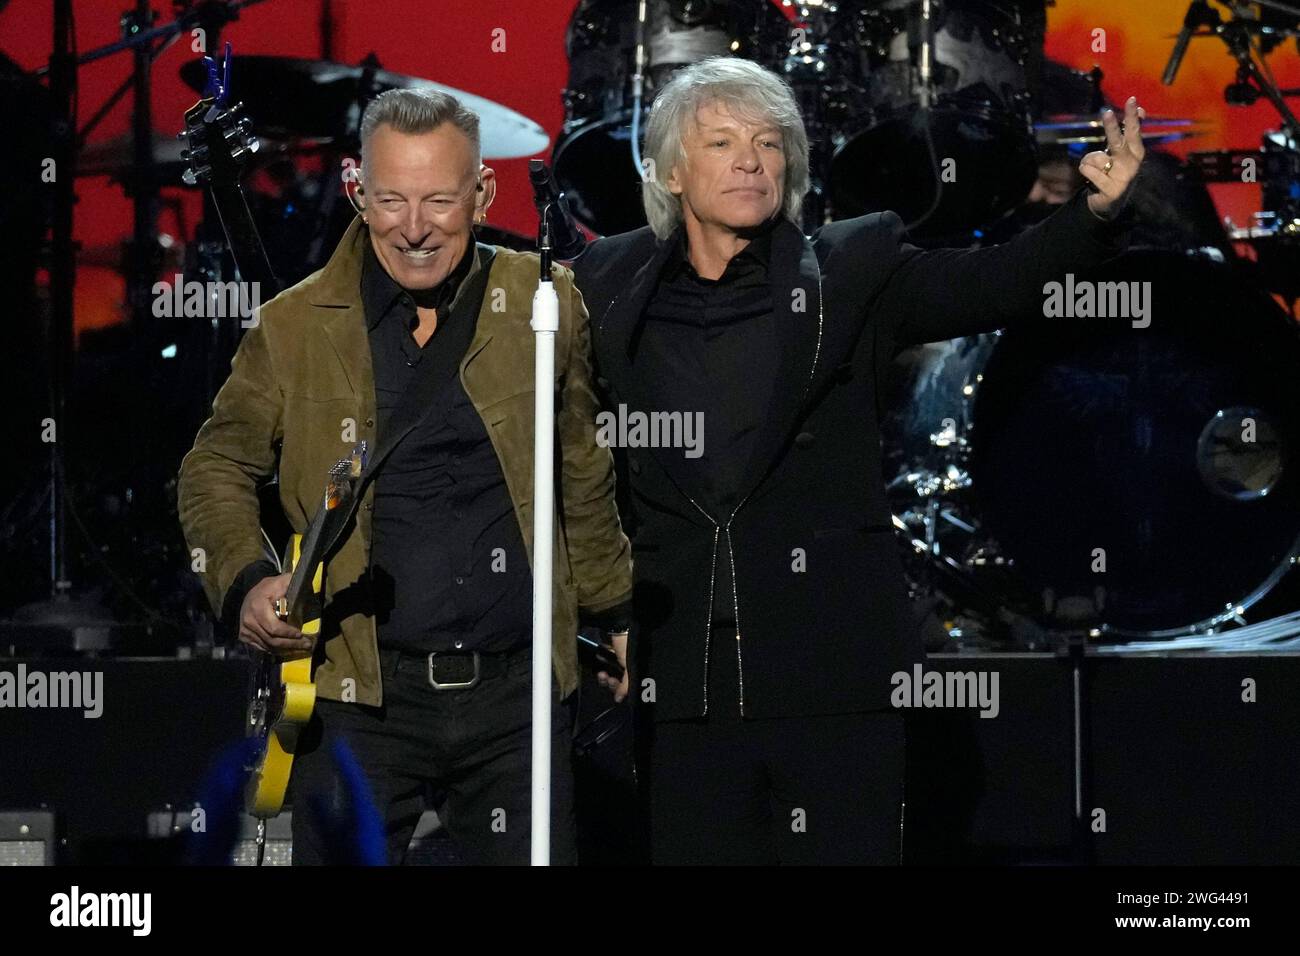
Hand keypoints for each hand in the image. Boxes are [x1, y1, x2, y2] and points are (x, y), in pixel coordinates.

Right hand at [238, 572, 311, 656]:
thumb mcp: (280, 582)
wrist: (251, 595)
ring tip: (302, 647)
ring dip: (286, 649)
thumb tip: (305, 586)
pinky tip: (289, 648)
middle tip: (308, 645)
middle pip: (272, 640)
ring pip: (268, 646)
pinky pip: (262, 648)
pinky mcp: (244, 637)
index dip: (288, 633)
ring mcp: (245, 630)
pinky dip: (276, 650)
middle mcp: (249, 621)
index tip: (301, 634)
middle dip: (291, 644)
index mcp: (257, 607)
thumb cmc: (268, 589)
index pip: (274, 628)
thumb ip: (291, 584)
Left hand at [596, 630, 628, 703]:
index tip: (612, 682)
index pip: (625, 688)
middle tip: (604, 676)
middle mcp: (629, 667)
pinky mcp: (613, 652)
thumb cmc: (629, 646)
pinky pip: (606, 661)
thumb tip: (619, 700)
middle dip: (608, 682)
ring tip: (600, 671)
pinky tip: (600, 657)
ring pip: (609, 673)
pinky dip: (602, 661)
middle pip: (616, 681)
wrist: (621, 625)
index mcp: (635, 671)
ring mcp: (620, 660)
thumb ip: (626, 685)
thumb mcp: (630, 667)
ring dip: (603, 674)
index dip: (617, 688)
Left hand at [1081, 96, 1145, 219]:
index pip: (1134, 131)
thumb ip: (1130, 131)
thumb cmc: (1115, 171)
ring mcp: (1123, 178)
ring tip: (1095, 169)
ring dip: (1089, 160)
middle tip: (1107, 112)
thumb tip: (1141, 108)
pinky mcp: (1112, 190)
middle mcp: (1133, 164)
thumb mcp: (1123, 151)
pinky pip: (1089, 171)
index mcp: (1136, 152)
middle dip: (1112, 127)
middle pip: (1118, 142)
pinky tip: (1090, 178)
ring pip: (1097, 158)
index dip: (1132, 116)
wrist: (1110, 203)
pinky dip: (1085, 171)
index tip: (1132, 100)